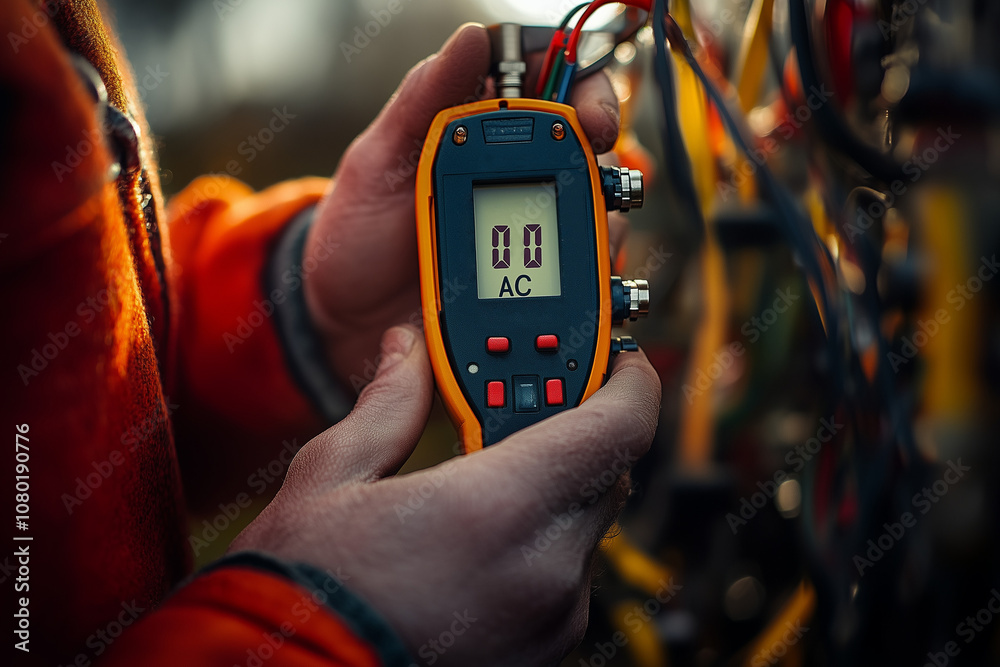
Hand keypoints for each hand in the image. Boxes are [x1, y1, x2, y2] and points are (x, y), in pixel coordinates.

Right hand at [231, 325, 660, 665]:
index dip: (629, 380)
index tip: (614, 357)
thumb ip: (390, 404)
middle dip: (575, 429)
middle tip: (521, 409)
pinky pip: (567, 576)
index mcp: (499, 509)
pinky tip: (482, 537)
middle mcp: (544, 571)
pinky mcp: (542, 653)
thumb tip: (407, 352)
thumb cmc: (298, 591)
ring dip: (556, 488)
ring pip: (587, 526)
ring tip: (487, 474)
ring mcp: (550, 620)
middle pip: (606, 470)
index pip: (619, 426)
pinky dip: (542, 543)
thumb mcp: (332, 476)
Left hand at [302, 23, 627, 390]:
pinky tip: (577, 279)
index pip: (549, 80)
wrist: (348, 322)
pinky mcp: (535, 275)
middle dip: (603, 159)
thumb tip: (471, 39)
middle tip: (594, 185)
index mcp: (475, 125)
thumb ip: (422, 99)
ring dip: (603, 217)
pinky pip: (584, 264)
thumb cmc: (355, 236)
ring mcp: (526, 224)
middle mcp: (511, 169)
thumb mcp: (377, 161)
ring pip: (598, 202)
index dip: (582, 84)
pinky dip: (595, 268)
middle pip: (589, 142)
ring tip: (585, 240)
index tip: (589, 117)